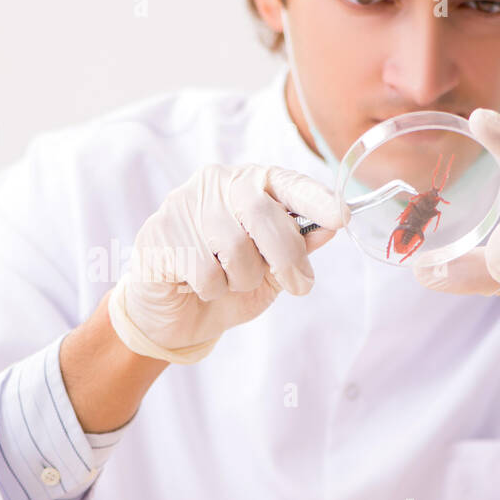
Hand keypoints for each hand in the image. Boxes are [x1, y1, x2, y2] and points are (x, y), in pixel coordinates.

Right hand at [108, 163, 348, 363]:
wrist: (173, 318)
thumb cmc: (226, 286)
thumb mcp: (271, 271)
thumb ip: (297, 247)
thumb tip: (331, 227)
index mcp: (248, 184)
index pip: (286, 182)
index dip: (315, 198)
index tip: (342, 217)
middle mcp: (215, 185)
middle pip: (264, 215)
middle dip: (287, 257)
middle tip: (297, 285)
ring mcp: (182, 205)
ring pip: (235, 248)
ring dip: (241, 280)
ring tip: (228, 283)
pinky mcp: (158, 234)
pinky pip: (205, 271)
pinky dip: (211, 290)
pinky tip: (196, 285)